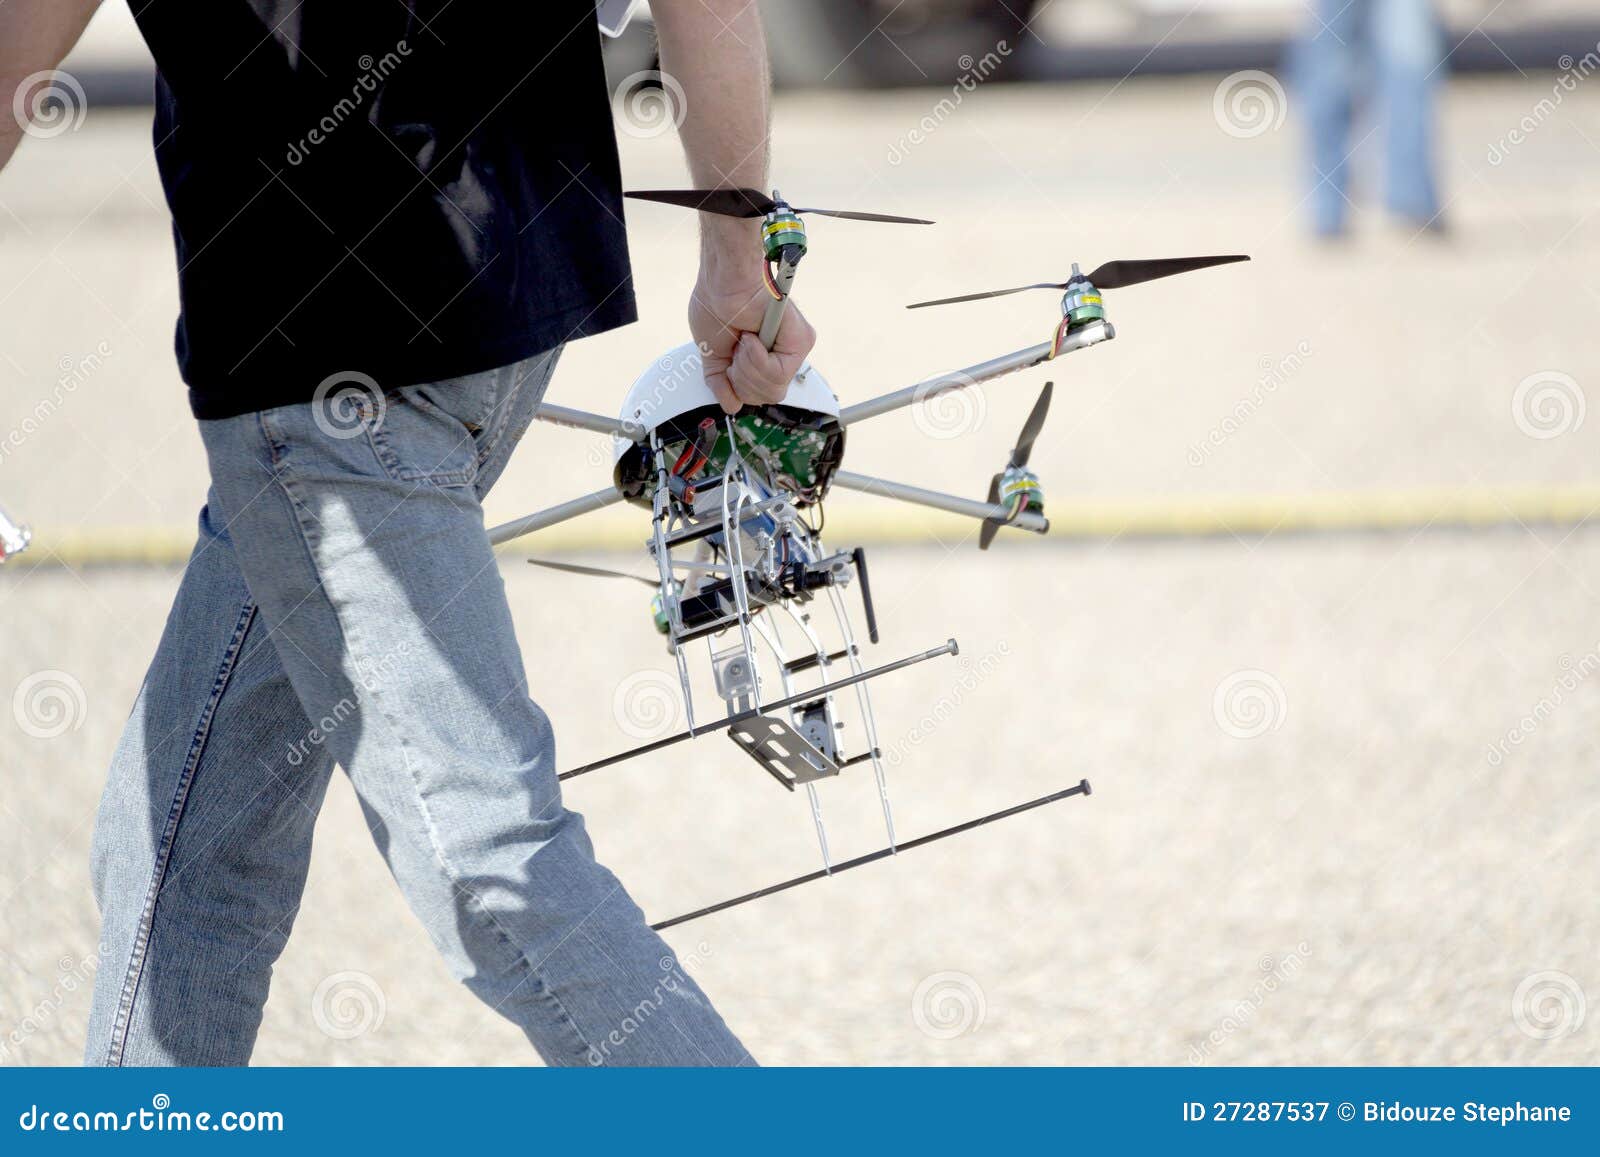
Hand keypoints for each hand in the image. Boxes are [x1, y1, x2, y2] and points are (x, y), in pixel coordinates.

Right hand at [688, 262, 816, 414]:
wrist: (720, 283)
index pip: (761, 394)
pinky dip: (757, 358)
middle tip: (736, 350)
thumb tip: (731, 406)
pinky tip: (751, 338)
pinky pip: (778, 373)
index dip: (739, 386)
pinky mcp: (801, 340)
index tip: (729, 362)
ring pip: (773, 389)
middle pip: (769, 397)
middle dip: (743, 379)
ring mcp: (794, 348)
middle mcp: (783, 353)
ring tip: (744, 340)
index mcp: (766, 357)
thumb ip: (722, 383)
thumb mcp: (713, 357)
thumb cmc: (716, 306)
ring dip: (748, 366)